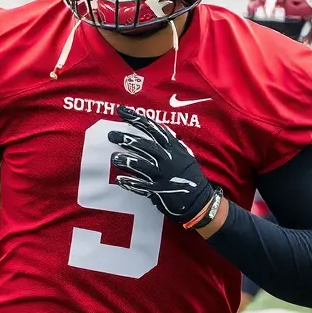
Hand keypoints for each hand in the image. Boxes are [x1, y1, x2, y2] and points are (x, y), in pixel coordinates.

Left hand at [108, 105, 219, 227]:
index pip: (152, 128)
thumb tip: (160, 127)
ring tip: (114, 158)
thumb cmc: (190, 176)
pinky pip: (143, 186)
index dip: (136, 119)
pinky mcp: (160, 191)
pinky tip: (120, 180)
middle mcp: (168, 159)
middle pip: (145, 145)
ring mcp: (163, 175)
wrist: (200, 201)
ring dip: (127, 160)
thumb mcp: (185, 155)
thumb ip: (172, 142)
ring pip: (143, 165)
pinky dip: (131, 183)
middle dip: (127, 138)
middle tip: (111, 135)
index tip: (121, 111)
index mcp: (173, 148)